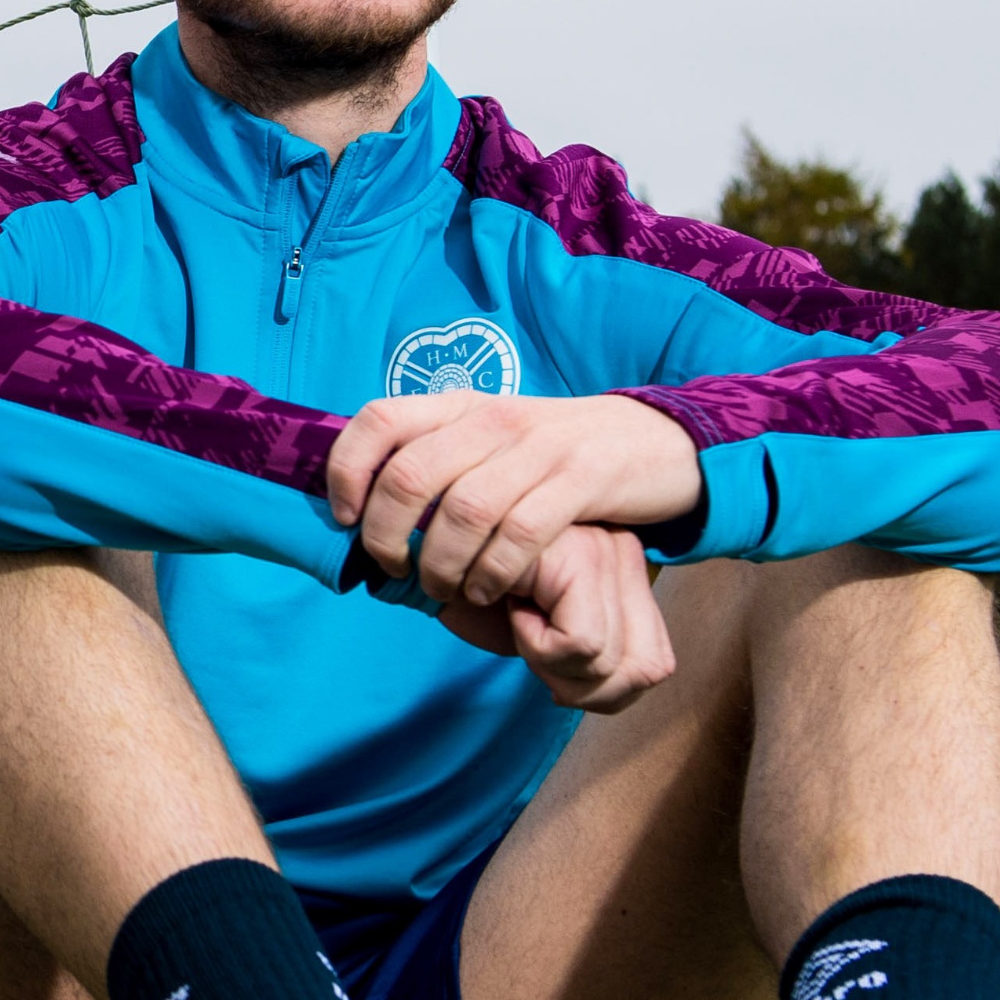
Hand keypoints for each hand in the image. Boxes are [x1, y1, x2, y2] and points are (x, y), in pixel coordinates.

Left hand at [324, 391, 703, 606]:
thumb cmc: (555, 454)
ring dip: (441, 565)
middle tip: (393, 569)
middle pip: (409, 477)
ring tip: (444, 590)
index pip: (379, 420)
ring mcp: (538, 448)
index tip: (345, 518)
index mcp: (460, 407)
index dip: (347, 471)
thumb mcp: (491, 440)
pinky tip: (488, 592)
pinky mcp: (582, 480)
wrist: (654, 440)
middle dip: (385, 536)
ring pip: (461, 511)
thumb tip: (363, 507)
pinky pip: (520, 532)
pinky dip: (492, 572)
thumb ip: (437, 458)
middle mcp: (493, 420)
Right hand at [429, 521, 676, 711]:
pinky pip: (578, 643)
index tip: (553, 660)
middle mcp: (626, 552)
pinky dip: (536, 645)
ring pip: (607, 661)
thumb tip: (627, 690)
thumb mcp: (549, 633)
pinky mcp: (576, 559)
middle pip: (642, 670)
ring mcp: (604, 551)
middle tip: (534, 650)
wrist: (419, 557)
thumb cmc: (477, 595)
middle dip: (581, 687)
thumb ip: (598, 656)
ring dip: (551, 663)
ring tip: (521, 621)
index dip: (601, 691)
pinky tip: (512, 607)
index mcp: (629, 571)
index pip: (656, 665)